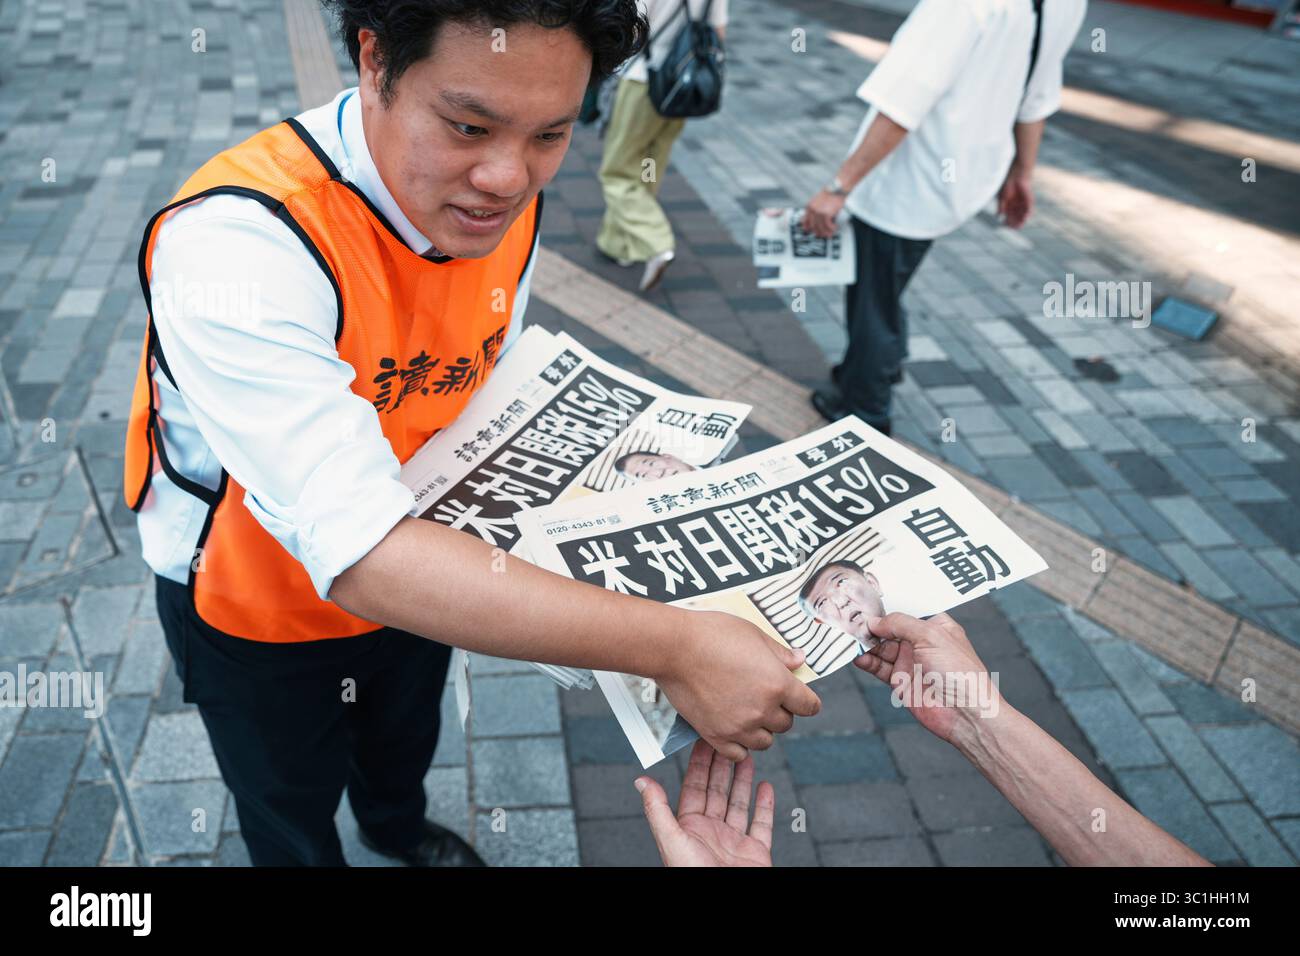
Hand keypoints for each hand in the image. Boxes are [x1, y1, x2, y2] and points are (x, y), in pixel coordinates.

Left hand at [636, 740, 774, 866]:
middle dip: (722, 765)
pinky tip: (766, 787)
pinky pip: (762, 824)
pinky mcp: (755, 852)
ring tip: (748, 758)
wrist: (727, 906)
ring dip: (743, 780)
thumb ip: (657, 810)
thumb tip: (641, 781)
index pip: (694, 788)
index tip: (703, 741)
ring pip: (739, 804)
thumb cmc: (694, 877)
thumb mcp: (672, 840)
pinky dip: (765, 805)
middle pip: (718, 791)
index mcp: (689, 828)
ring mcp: (734, 842)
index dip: (699, 764)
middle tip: (728, 741)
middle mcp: (711, 833)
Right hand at [655, 610, 819, 761]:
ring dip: (761, 729)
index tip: (799, 697)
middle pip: (786, 724)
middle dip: (780, 711)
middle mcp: (762, 710)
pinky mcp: (715, 735)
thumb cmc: (713, 634)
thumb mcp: (754, 634)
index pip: (809, 706)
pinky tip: (733, 728)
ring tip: (747, 712)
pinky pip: (738, 754)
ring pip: (764, 742)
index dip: (806, 700)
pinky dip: (739, 745)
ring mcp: (738, 726)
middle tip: (764, 696)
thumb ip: (780, 653)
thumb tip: (800, 660)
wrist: (674, 647)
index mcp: (778, 684)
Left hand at [800, 190, 845, 238]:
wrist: (836, 189)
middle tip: (823, 235)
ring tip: (830, 233)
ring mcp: (819, 212)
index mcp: (809, 207)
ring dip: (826, 232)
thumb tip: (814, 221)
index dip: (808, 229)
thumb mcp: (817, 201)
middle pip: (813, 227)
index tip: (813, 232)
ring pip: (821, 227)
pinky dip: (832, 228)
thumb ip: (814, 209)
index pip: (805, 222)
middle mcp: (812, 210)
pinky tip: (834, 228)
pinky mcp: (826, 214)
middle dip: (819, 232)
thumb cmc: (829, 195)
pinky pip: (828, 225)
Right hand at [853, 612, 1000, 745]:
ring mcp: (909, 661)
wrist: (964, 713)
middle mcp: (920, 642)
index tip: (865, 602)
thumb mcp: (930, 636)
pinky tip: (858, 657)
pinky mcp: (899, 680)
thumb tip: (875, 621)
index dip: (887, 607)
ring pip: (880, 647)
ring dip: (865, 644)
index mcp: (934, 626)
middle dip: (871, 625)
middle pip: (889, 629)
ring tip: (850, 639)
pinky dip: (866, 661)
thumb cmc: (959, 671)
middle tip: (851, 621)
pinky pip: (878, 666)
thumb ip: (900, 624)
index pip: (905, 610)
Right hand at [997, 168, 1033, 227]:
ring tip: (1020, 224)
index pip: (1009, 216)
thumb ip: (1001, 206)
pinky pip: (1029, 207)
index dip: (1008, 221)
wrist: (1016, 174)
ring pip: (1023, 213)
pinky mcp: (1028, 198)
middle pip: (1016, 216)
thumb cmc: (1008, 183)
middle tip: (1013, 227)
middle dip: (1015, 222)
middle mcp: (1016, 205)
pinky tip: (1026, 217)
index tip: (1005, 225)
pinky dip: (1028, 212)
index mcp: (1009, 205)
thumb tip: (998, 216)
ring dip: (1022, 220)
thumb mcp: (1002, 196)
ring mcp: (1023, 202)